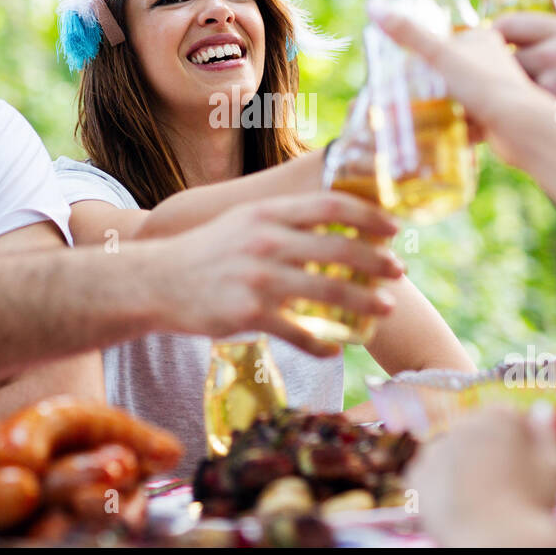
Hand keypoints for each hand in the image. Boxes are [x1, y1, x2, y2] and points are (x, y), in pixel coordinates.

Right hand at [157, 192, 402, 356]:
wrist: (156, 281)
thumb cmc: (206, 252)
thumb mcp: (244, 223)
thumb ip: (284, 222)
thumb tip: (331, 224)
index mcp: (268, 213)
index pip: (331, 206)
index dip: (369, 216)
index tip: (394, 228)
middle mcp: (266, 241)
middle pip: (338, 249)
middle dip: (376, 261)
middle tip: (399, 270)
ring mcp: (258, 278)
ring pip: (327, 290)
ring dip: (364, 301)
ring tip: (385, 307)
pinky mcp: (248, 314)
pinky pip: (298, 332)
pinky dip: (322, 343)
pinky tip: (335, 348)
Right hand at [368, 9, 547, 164]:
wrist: (519, 127)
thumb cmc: (484, 84)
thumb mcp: (440, 55)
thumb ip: (408, 33)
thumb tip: (372, 5)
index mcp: (483, 40)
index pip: (445, 41)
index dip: (422, 55)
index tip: (401, 68)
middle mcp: (492, 63)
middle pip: (450, 72)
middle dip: (429, 86)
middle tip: (404, 97)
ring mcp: (495, 92)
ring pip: (458, 98)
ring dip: (440, 109)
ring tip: (415, 118)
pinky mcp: (496, 119)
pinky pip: (468, 121)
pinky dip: (454, 129)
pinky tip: (437, 137)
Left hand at [407, 404, 555, 546]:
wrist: (493, 540)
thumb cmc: (529, 504)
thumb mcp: (552, 464)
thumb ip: (546, 432)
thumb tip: (541, 409)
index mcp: (498, 417)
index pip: (509, 415)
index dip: (521, 437)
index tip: (528, 458)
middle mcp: (462, 425)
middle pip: (479, 431)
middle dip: (490, 448)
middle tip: (505, 480)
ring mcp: (436, 449)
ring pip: (453, 451)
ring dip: (464, 463)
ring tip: (483, 495)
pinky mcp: (417, 475)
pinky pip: (431, 474)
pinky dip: (442, 484)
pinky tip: (460, 502)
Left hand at [495, 14, 555, 156]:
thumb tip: (523, 45)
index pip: (507, 25)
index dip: (493, 39)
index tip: (491, 50)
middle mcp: (554, 54)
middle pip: (501, 60)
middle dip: (497, 74)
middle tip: (496, 85)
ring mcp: (550, 88)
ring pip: (506, 91)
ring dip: (505, 100)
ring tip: (509, 111)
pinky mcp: (550, 118)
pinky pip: (516, 118)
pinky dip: (513, 123)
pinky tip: (521, 129)